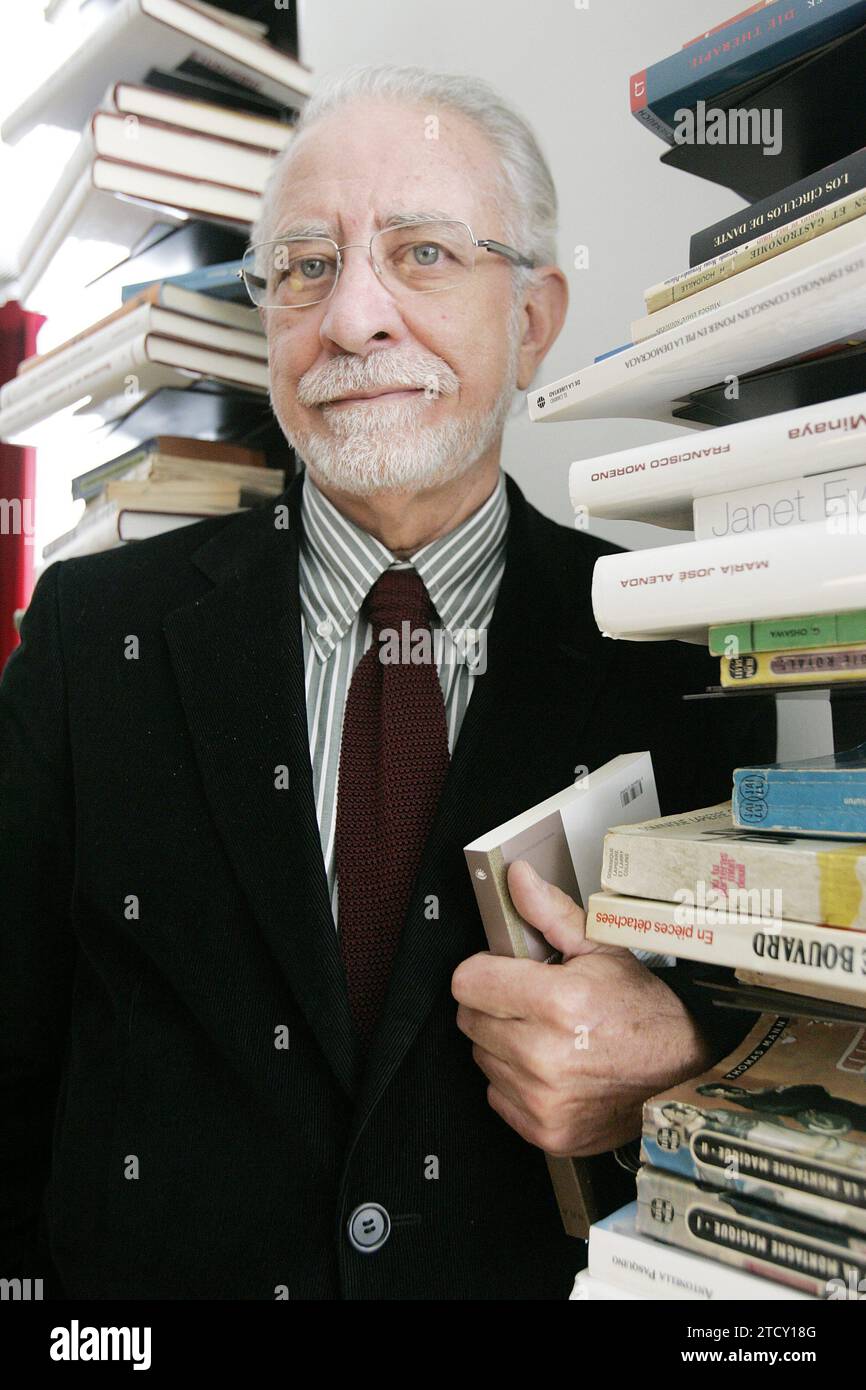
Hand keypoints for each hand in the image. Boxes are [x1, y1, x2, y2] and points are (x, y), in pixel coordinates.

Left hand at [452, 860, 715, 1156]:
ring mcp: (542, 1098)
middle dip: (495, 1005)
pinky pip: (496, 1094)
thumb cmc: (643, 1012)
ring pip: (482, 1057)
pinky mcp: (544, 1130)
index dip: (485, 970)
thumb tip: (518, 879)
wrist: (679, 1075)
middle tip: (532, 1003)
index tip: (505, 970)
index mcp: (557, 1002)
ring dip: (504, 1044)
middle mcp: (544, 1055)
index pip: (467, 981)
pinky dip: (515, 1081)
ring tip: (546, 1036)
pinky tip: (549, 1069)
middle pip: (469, 1019)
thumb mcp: (602, 949)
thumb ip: (550, 913)